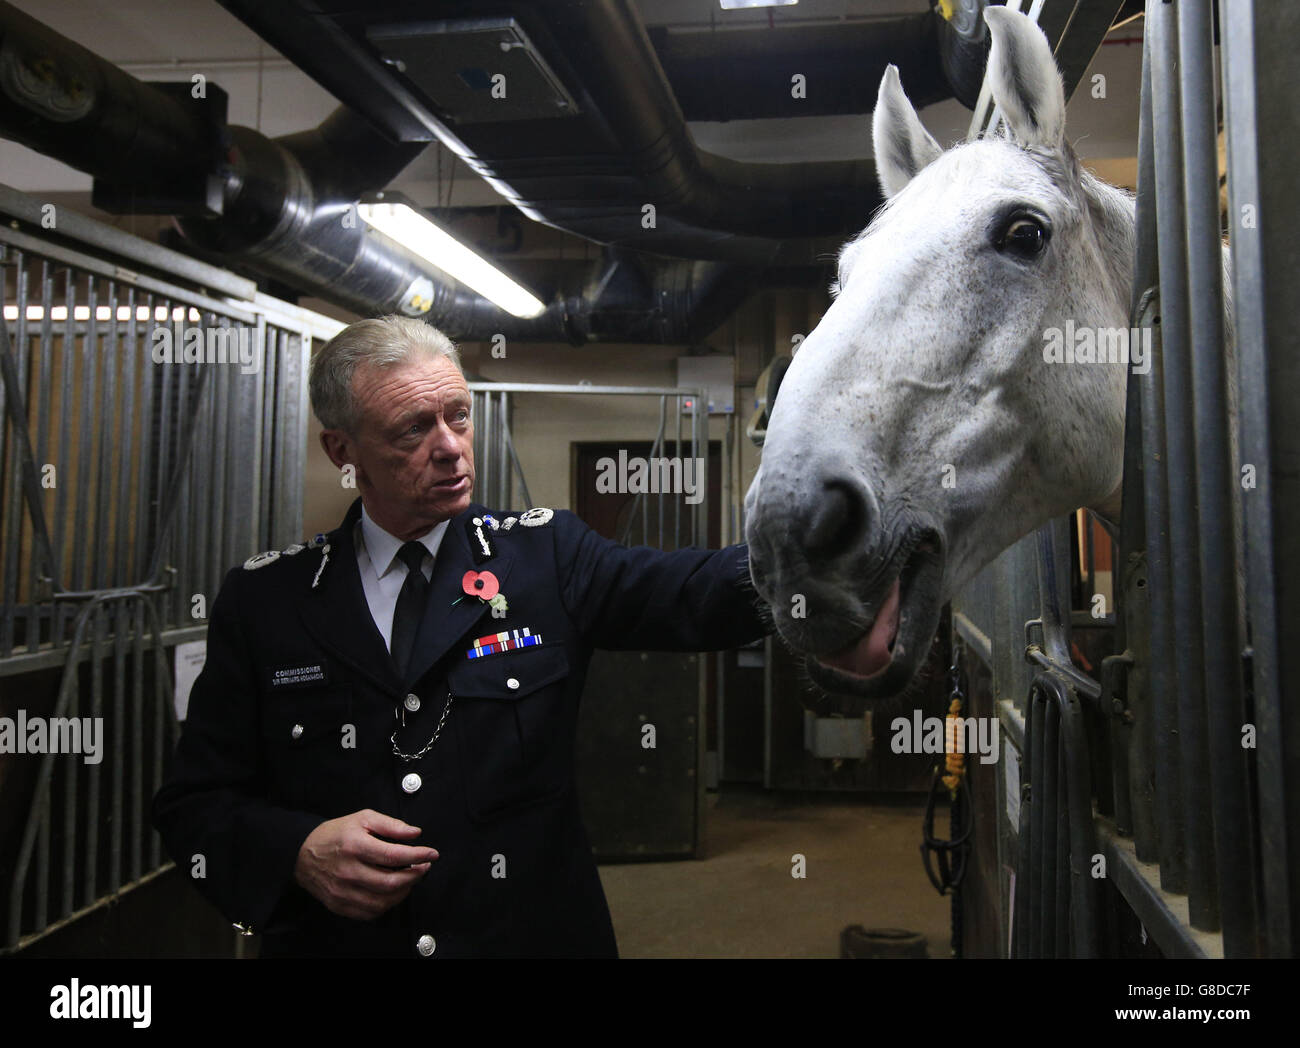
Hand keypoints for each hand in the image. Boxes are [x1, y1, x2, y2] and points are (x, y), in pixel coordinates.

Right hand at [294, 809, 438, 919]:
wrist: (301, 854)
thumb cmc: (336, 834)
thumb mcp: (362, 819)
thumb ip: (391, 825)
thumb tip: (415, 834)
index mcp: (355, 846)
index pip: (393, 855)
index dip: (418, 855)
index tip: (432, 853)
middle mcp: (348, 871)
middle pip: (390, 882)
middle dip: (415, 876)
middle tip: (423, 867)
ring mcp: (342, 891)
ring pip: (382, 901)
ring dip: (403, 892)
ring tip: (410, 879)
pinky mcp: (339, 905)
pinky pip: (369, 912)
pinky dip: (387, 905)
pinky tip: (392, 892)